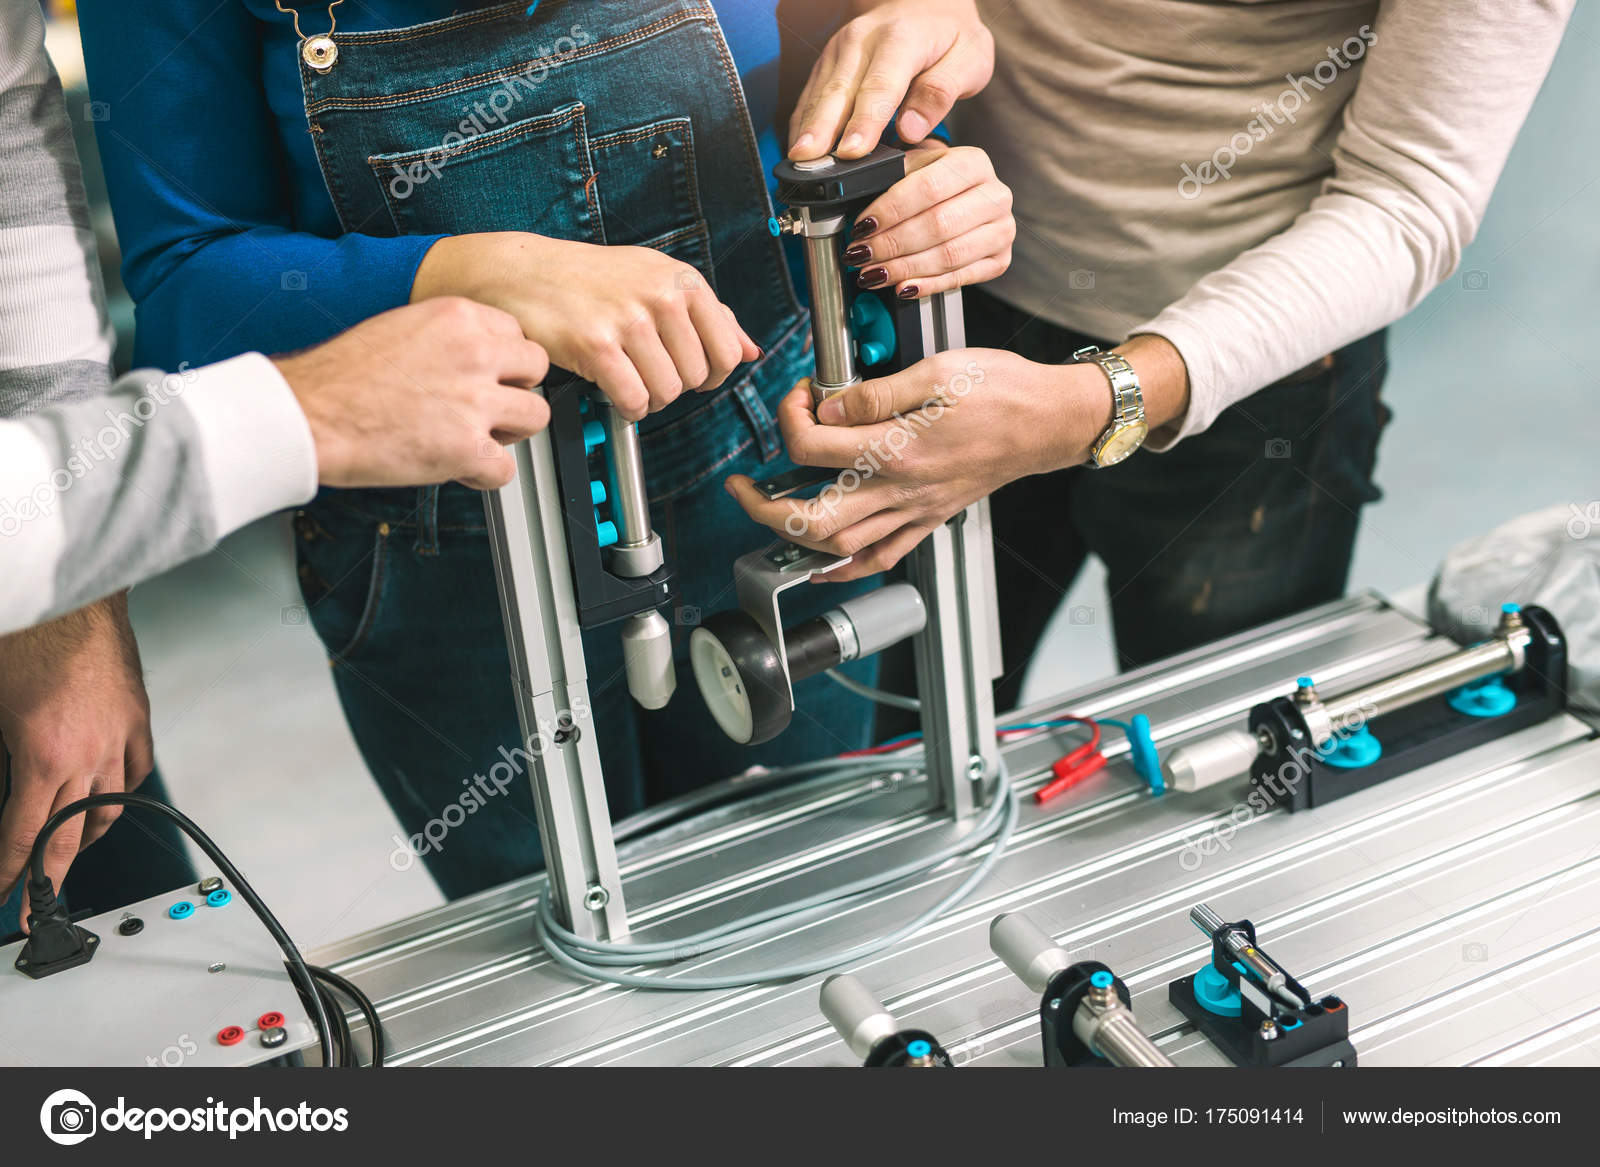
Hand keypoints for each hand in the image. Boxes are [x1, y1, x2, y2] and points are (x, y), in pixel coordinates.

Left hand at [0, 595, 151, 929]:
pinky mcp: (137, 719)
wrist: (72, 592)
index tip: (4, 898)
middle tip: (35, 907)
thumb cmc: (28, 639)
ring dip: (84, 839)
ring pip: (108, 810)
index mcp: (42, 755)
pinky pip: (134, 773)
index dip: (11, 875)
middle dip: (48, 878)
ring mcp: (119, 737)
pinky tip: (105, 800)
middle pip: (69, 836)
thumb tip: (4, 793)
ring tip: (67, 854)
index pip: (24, 836)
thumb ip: (1, 762)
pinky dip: (119, 794)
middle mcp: (87, 754)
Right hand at [274, 298, 550, 490]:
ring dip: (509, 432)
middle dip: (516, 390)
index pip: (516, 334)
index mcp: (457, 318)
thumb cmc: (339, 377)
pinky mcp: (466, 448)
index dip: (503, 361)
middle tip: (488, 407)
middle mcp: (474, 353)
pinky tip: (459, 468)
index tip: (486, 376)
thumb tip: (473, 356)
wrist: (308, 413)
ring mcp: (474, 401)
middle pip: (536, 369)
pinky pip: (507, 469)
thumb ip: (445, 339)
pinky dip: (485, 475)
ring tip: (475, 437)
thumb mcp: (399, 328)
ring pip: (535, 416)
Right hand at [411, 232, 759, 420]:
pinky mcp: (596, 344)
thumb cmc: (589, 278)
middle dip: (673, 387)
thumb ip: (711, 315)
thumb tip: (751, 350)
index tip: (689, 374)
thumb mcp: (657, 280)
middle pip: (696, 378)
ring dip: (648, 398)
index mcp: (681, 280)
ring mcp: (628, 319)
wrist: (522, 272)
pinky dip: (626, 406)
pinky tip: (612, 390)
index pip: (727, 353)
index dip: (710, 376)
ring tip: (627, 379)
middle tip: (645, 372)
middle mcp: (660, 296)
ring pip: (667, 392)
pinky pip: (633, 399)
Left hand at [727, 337, 1190, 581]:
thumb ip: (873, 393)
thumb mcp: (934, 371)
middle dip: (762, 507)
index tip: (800, 394)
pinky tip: (820, 565)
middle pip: (810, 518)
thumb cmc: (1001, 390)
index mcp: (896, 448)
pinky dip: (843, 570)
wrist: (1049, 421)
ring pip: (838, 548)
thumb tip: (826, 403)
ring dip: (793, 538)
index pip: (811, 445)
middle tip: (741, 486)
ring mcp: (913, 510)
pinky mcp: (927, 519)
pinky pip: (879, 559)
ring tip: (770, 513)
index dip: (790, 415)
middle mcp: (900, 488)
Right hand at [789, 0, 993, 159]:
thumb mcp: (970, 58)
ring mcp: (840, 49)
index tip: (853, 152)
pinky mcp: (828, 62)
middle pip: (839, 90)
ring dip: (807, 128)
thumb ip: (942, 92)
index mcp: (901, 38)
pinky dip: (802, 122)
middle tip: (810, 161)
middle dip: (823, 129)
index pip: (880, 86)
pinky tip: (798, 148)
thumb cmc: (952, 38)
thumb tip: (910, 129)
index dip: (864, 122)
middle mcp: (863, 39)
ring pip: (820, 94)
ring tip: (798, 160)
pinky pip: (810, 95)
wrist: (929, 5)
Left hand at [844, 143, 1012, 298]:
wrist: (966, 198)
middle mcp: (995, 195)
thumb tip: (855, 189)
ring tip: (874, 273)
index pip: (928, 188)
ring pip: (949, 255)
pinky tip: (902, 287)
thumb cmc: (934, 182)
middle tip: (861, 254)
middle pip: (938, 225)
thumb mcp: (914, 165)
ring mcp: (1001, 230)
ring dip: (905, 268)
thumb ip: (892, 174)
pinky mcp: (1000, 260)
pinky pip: (961, 278)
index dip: (891, 210)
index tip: (863, 226)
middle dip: (891, 244)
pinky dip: (927, 285)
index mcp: (973, 163)